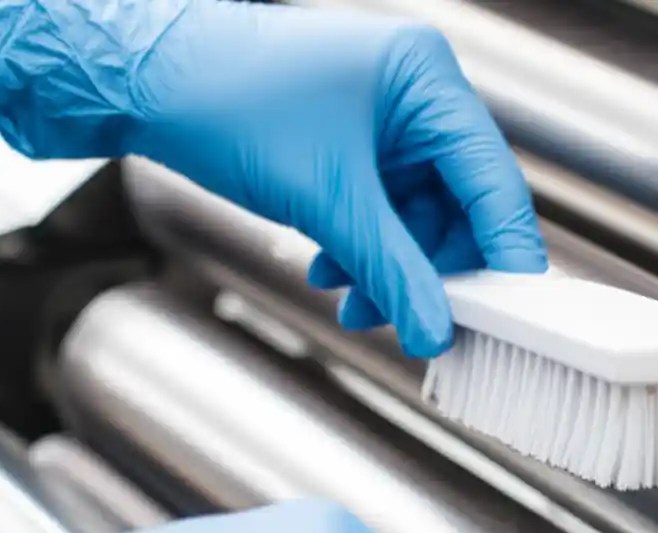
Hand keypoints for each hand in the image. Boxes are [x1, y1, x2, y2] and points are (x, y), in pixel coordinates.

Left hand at [0, 0, 546, 356]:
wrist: (143, 83)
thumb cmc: (225, 97)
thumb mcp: (326, 199)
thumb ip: (392, 271)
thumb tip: (437, 328)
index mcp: (426, 80)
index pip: (494, 178)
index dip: (505, 251)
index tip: (514, 309)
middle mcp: (416, 96)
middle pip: (460, 206)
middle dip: (432, 269)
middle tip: (421, 318)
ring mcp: (388, 121)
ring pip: (420, 218)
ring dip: (392, 267)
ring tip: (356, 301)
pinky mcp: (360, 146)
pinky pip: (387, 212)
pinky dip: (366, 249)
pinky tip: (334, 270)